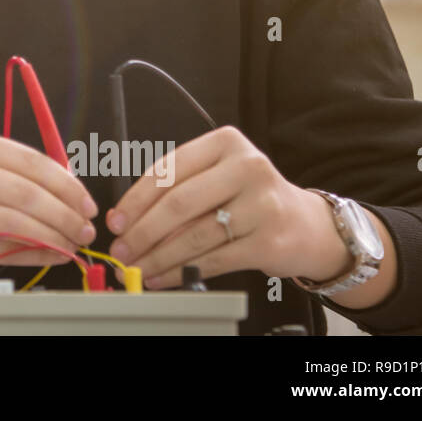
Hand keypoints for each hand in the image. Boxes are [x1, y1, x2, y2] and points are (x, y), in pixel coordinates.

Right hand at [0, 128, 98, 279]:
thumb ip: (13, 179)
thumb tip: (71, 197)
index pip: (29, 159)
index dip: (66, 183)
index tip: (87, 201)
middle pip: (28, 190)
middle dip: (66, 212)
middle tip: (86, 228)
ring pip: (19, 219)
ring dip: (55, 235)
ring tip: (73, 243)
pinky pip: (3, 244)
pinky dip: (35, 252)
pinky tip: (52, 255)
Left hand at [106, 125, 351, 288]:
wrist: (306, 225)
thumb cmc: (248, 198)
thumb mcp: (217, 177)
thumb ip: (178, 189)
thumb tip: (127, 221)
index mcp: (226, 143)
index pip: (169, 169)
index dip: (136, 199)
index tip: (116, 221)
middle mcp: (247, 167)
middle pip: (179, 203)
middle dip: (142, 231)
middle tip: (121, 250)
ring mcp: (262, 205)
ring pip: (195, 235)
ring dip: (159, 256)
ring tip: (138, 267)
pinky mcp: (269, 241)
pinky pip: (214, 260)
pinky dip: (183, 272)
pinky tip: (164, 277)